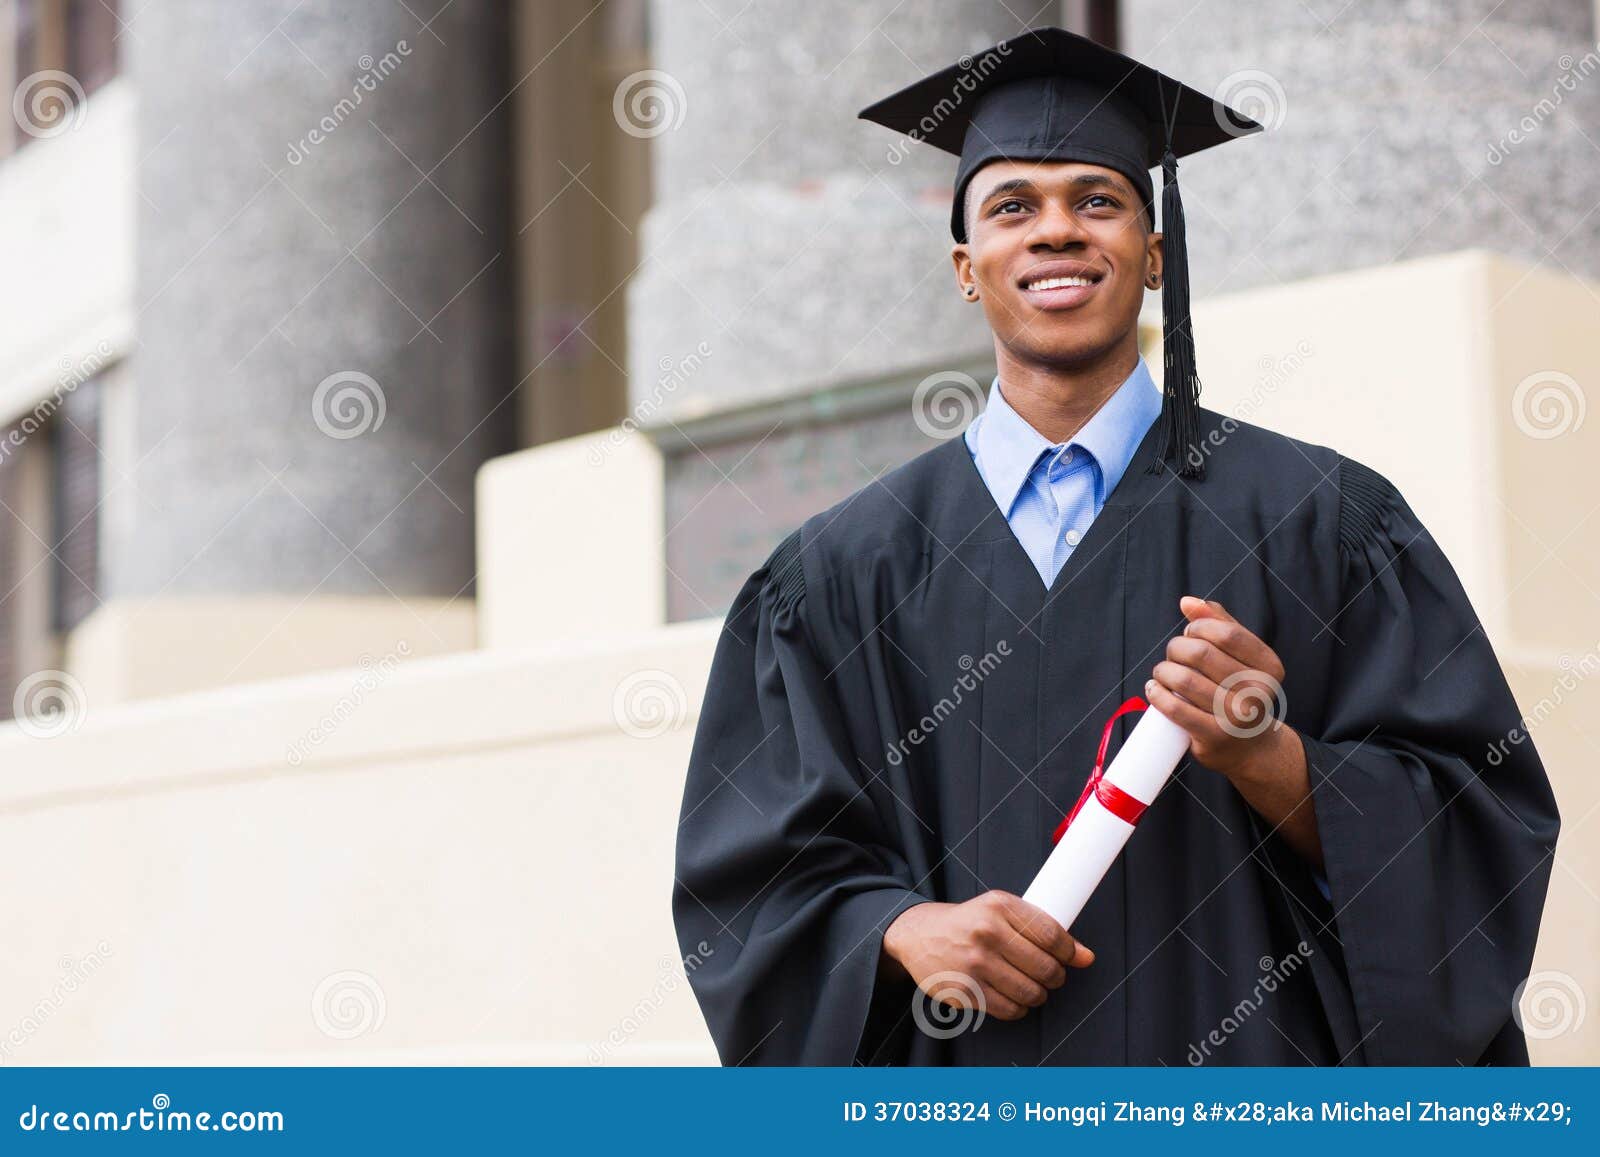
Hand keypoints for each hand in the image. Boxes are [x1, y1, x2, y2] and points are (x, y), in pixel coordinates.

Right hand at [881, 890, 1093, 1020]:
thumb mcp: (1000, 910)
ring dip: (1037, 994)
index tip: (1075, 957)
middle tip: (1050, 975)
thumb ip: (1041, 928)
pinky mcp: (965, 991)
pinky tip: (1010, 995)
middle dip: (1055, 977)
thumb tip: (1085, 955)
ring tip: (1029, 985)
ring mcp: (973, 964)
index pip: (1051, 934)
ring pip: (1030, 993)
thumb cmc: (967, 922)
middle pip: (1045, 968)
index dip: (1070, 951)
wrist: (918, 935)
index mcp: (998, 906)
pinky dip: (1018, 1007)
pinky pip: (1009, 1010)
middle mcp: (986, 933)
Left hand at [1146, 595, 1290, 781]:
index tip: (1189, 633)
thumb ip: (1219, 623)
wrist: (1249, 746)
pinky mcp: (1214, 737)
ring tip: (1162, 673)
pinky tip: (1154, 690)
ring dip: (1163, 671)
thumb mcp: (1239, 657)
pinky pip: (1175, 708)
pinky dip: (1156, 694)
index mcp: (1269, 667)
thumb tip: (1187, 601)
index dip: (1199, 627)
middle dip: (1176, 648)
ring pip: (1184, 679)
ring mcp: (1237, 717)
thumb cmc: (1239, 692)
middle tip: (1173, 656)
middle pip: (1201, 653)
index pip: (1227, 633)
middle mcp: (1259, 691)